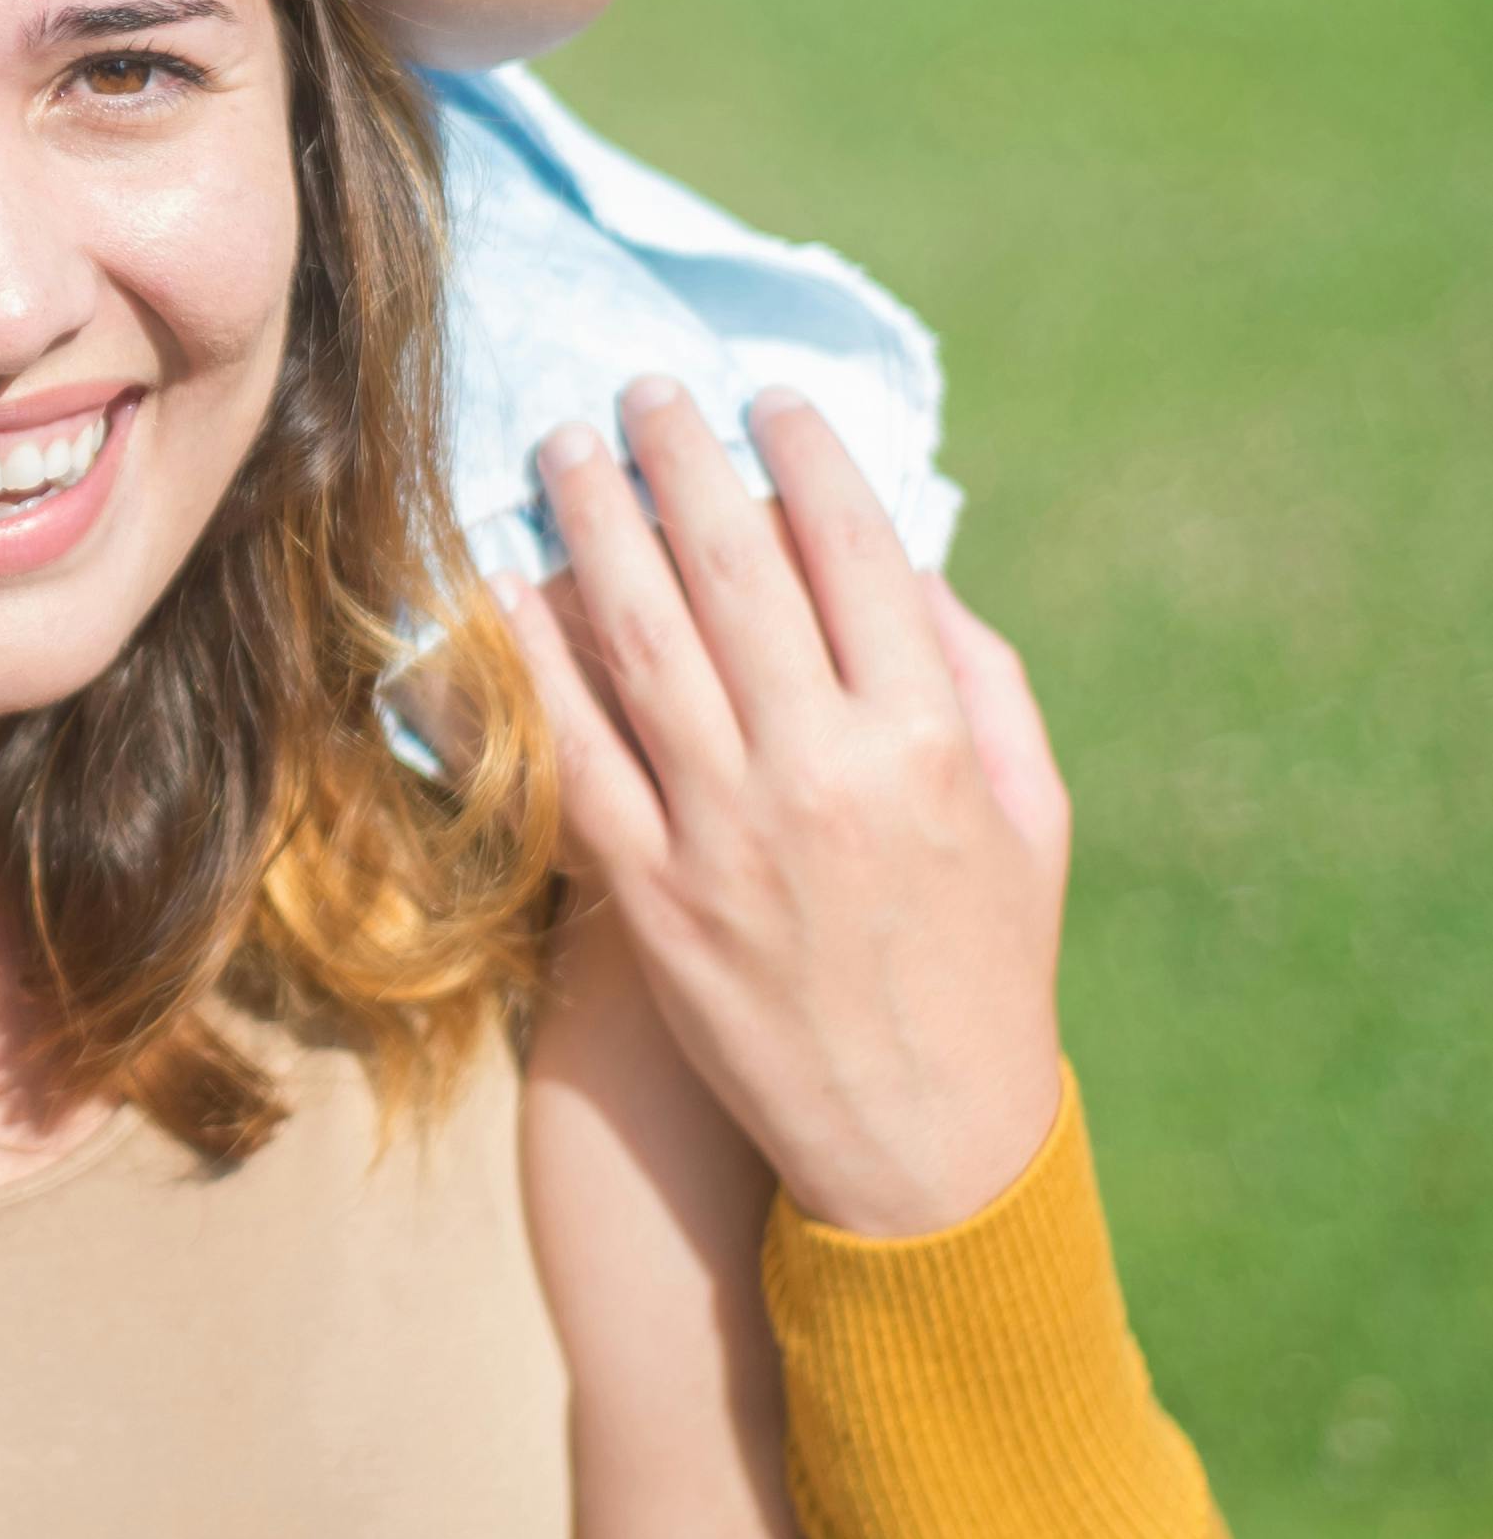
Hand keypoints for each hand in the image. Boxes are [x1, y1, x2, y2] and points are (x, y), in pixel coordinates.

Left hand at [507, 382, 1066, 1240]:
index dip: (804, 458)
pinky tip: (505, 586)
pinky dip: (534, 661)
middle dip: (681, 460)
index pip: (853, 554)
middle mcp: (823, 773)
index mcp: (928, 742)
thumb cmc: (989, 964)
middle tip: (644, 390)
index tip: (766, 400)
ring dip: (593, 527)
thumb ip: (982, 674)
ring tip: (564, 446)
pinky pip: (575, 753)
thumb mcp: (1033, 813)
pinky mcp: (649, 898)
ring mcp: (725, 835)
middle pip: (732, 572)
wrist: (921, 1147)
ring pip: (640, 642)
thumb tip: (900, 560)